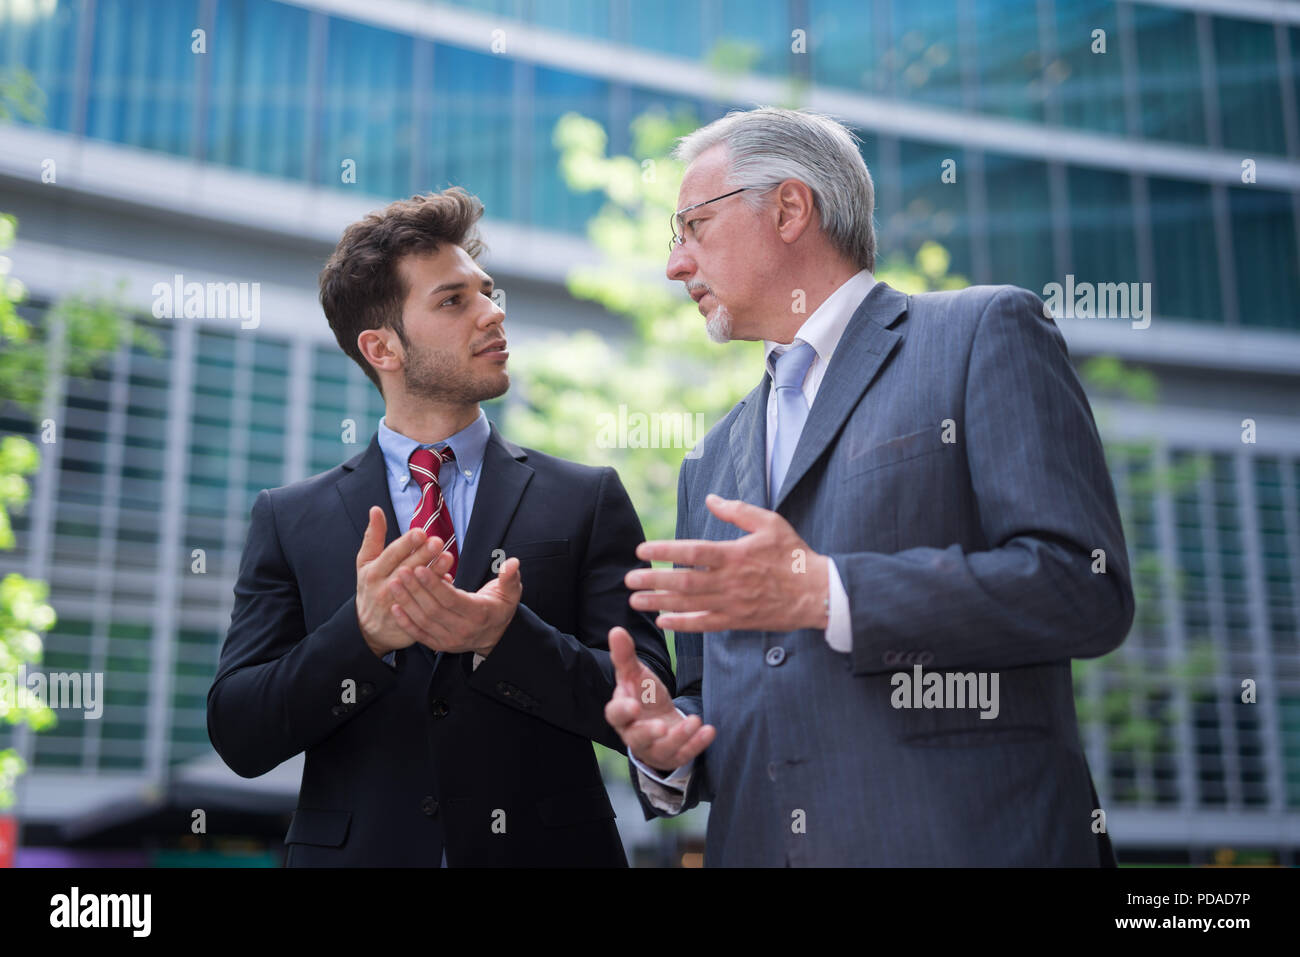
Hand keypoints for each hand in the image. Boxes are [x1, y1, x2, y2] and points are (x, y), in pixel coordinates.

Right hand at [355, 506, 456, 656]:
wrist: (368, 628)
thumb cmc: (370, 587)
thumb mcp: (365, 562)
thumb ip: (373, 536)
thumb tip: (375, 509)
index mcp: (374, 571)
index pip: (391, 554)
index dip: (406, 543)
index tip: (420, 532)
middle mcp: (384, 587)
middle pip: (407, 569)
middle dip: (423, 555)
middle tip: (438, 542)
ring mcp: (396, 605)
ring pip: (418, 587)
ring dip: (434, 572)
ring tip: (449, 558)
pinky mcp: (409, 618)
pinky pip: (424, 604)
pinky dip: (436, 593)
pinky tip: (449, 580)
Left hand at [388, 549, 522, 656]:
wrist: (496, 636)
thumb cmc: (499, 607)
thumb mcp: (510, 592)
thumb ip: (510, 577)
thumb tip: (512, 563)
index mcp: (478, 614)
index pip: (452, 599)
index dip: (434, 585)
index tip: (420, 568)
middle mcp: (463, 630)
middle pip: (434, 610)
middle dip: (416, 590)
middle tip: (402, 571)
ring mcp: (450, 640)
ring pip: (423, 621)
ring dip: (407, 603)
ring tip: (394, 583)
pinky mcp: (440, 645)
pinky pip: (419, 635)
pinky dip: (406, 622)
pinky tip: (394, 607)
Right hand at [603, 626, 713, 772]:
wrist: (660, 721)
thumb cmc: (643, 696)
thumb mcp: (635, 675)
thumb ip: (625, 656)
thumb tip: (616, 629)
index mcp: (621, 714)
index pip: (615, 715)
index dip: (623, 712)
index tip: (634, 706)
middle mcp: (634, 734)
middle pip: (637, 738)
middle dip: (649, 733)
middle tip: (661, 727)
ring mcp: (654, 749)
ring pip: (663, 748)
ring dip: (679, 737)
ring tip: (695, 720)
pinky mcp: (673, 756)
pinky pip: (684, 754)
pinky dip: (697, 744)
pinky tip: (709, 730)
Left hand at [625, 494, 829, 633]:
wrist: (818, 593)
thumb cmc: (794, 554)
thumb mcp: (770, 523)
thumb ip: (738, 511)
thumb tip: (711, 499)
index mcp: (735, 554)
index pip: (692, 552)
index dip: (664, 551)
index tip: (642, 550)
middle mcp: (730, 581)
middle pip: (684, 582)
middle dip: (653, 581)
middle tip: (628, 580)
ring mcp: (733, 603)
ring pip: (690, 605)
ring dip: (660, 603)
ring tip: (635, 602)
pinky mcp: (738, 620)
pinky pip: (706, 624)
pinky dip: (683, 624)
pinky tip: (664, 622)